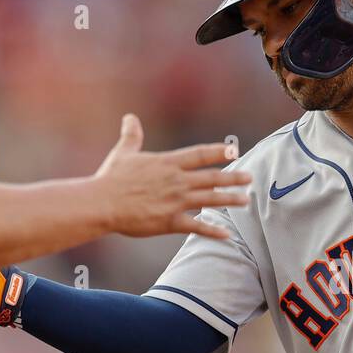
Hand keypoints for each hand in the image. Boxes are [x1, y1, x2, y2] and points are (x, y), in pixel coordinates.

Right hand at [92, 114, 250, 239]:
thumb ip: (132, 136)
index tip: (233, 152)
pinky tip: (227, 234)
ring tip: (245, 200)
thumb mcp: (124, 153)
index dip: (218, 152)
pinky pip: (196, 226)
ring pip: (210, 199)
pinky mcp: (170, 221)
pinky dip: (212, 231)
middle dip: (233, 178)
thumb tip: (130, 117)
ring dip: (230, 199)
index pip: (199, 154)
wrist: (101, 203)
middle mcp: (176, 180)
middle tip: (250, 178)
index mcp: (167, 163)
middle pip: (212, 177)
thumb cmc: (110, 178)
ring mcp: (175, 201)